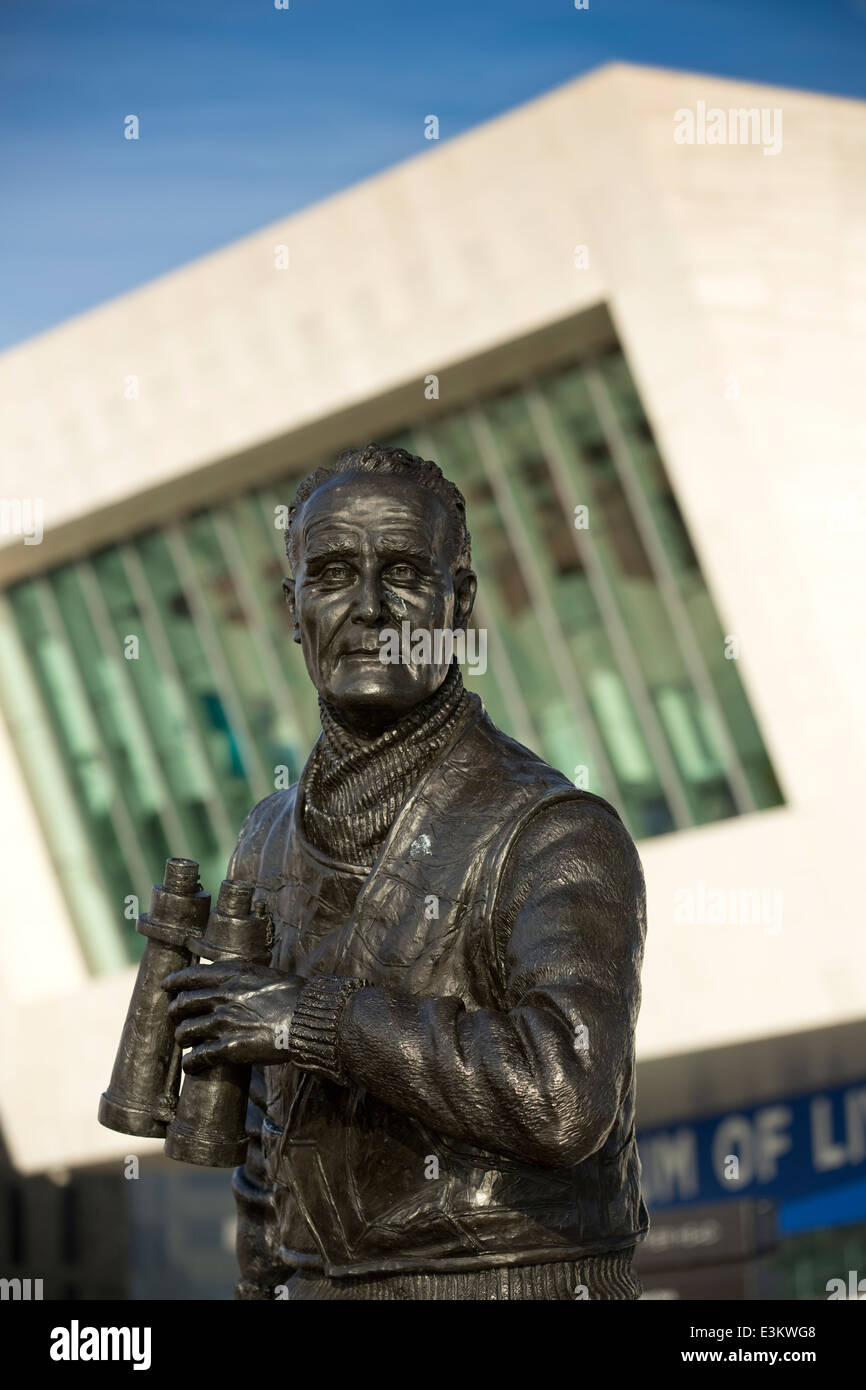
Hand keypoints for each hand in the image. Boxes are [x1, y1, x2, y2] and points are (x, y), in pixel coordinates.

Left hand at [162, 961, 304, 1072]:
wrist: (307, 1019)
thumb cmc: (293, 995)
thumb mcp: (264, 974)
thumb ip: (242, 976)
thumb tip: (230, 980)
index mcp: (230, 975)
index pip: (190, 977)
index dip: (174, 982)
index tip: (167, 986)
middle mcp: (222, 996)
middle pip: (182, 1004)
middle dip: (176, 1011)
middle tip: (177, 1016)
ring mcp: (223, 1023)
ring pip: (185, 1032)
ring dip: (182, 1037)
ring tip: (185, 1040)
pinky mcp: (229, 1048)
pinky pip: (198, 1057)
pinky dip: (190, 1063)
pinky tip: (191, 1065)